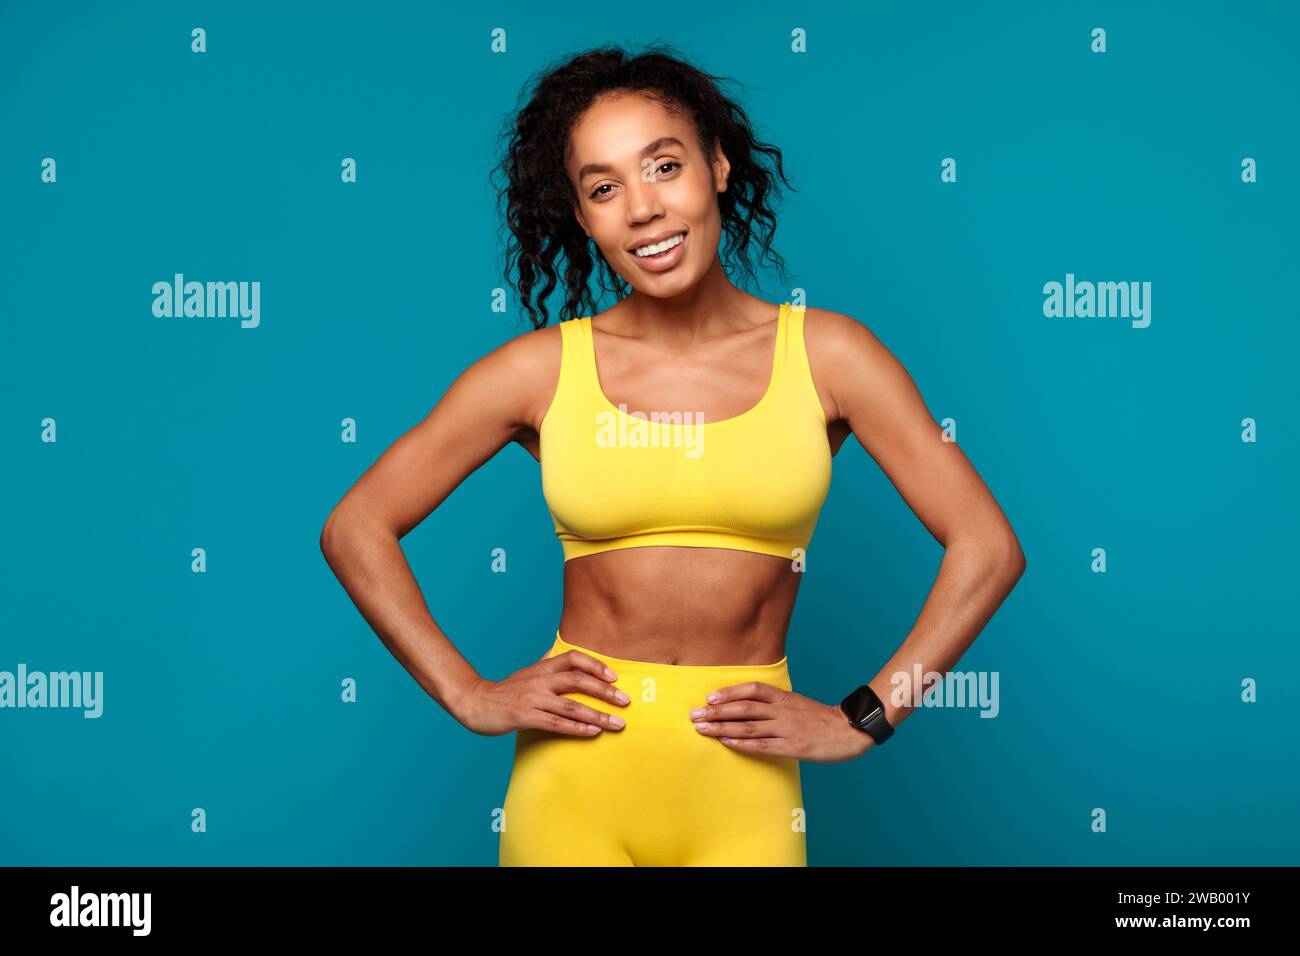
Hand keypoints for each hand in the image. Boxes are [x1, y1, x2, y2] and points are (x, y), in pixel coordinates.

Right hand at [454, 649, 629, 736]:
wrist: (473, 702)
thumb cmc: (505, 691)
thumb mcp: (528, 673)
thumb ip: (547, 666)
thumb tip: (564, 656)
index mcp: (542, 668)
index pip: (573, 658)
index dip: (596, 665)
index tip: (615, 676)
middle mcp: (539, 680)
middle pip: (577, 680)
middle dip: (605, 691)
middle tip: (626, 701)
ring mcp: (532, 699)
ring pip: (571, 706)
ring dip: (597, 715)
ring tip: (617, 724)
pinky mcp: (524, 717)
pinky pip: (556, 724)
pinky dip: (577, 729)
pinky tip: (593, 733)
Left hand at [688, 682, 874, 762]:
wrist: (848, 731)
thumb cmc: (818, 718)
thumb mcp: (796, 703)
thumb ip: (773, 703)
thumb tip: (744, 705)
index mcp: (784, 697)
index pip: (752, 689)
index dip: (729, 692)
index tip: (709, 697)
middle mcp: (783, 710)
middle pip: (745, 708)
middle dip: (717, 711)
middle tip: (694, 715)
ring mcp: (787, 728)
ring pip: (749, 726)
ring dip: (722, 727)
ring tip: (702, 729)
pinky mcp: (792, 747)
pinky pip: (762, 745)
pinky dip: (742, 743)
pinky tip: (726, 742)